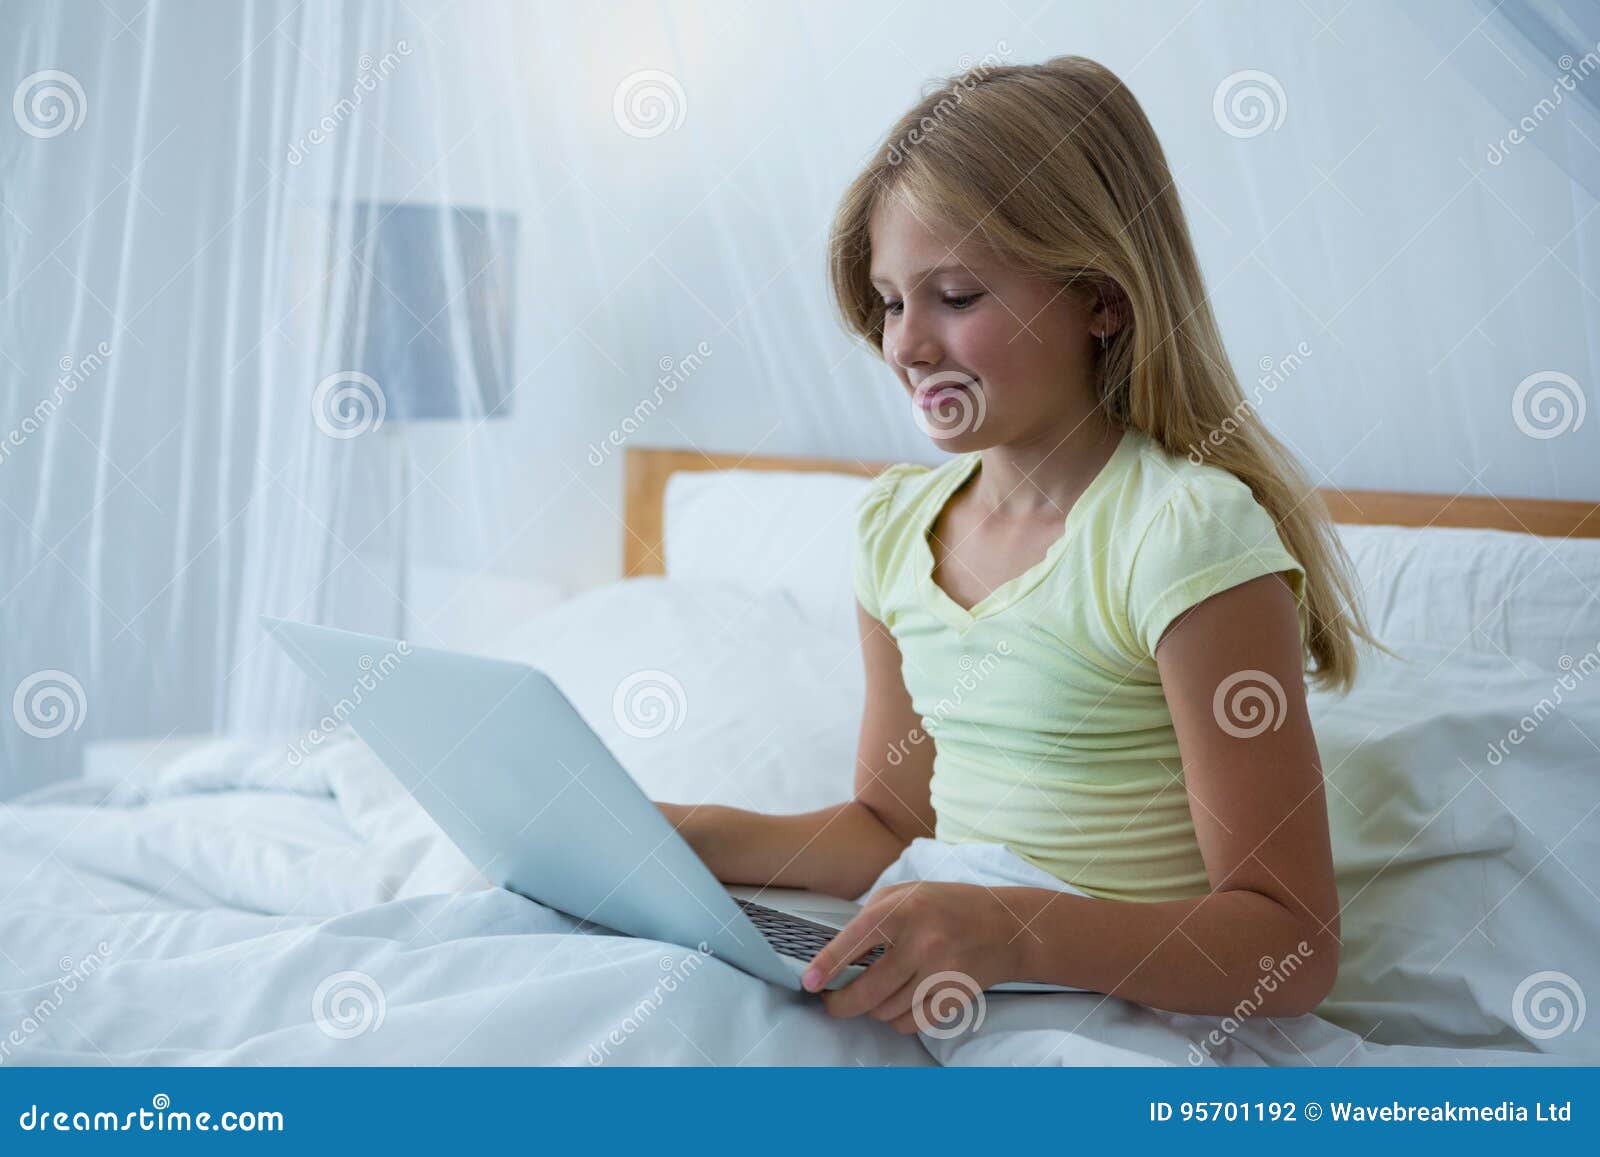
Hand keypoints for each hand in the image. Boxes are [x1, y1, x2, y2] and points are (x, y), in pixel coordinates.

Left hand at [801, 880, 1024, 1033]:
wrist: (1006, 927)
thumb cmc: (949, 905)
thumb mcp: (908, 891)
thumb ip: (872, 912)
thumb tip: (836, 945)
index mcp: (904, 910)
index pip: (855, 941)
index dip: (828, 965)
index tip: (809, 983)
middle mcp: (921, 942)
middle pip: (868, 990)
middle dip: (841, 1004)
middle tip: (831, 1002)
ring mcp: (940, 972)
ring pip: (886, 1010)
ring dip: (872, 1009)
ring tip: (874, 994)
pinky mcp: (954, 996)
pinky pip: (911, 1023)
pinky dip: (897, 1019)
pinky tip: (899, 1003)